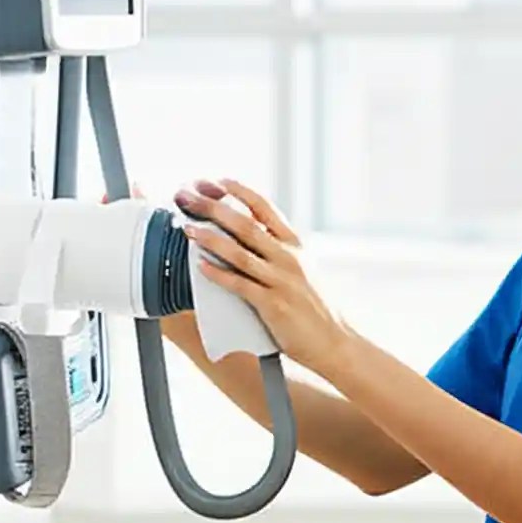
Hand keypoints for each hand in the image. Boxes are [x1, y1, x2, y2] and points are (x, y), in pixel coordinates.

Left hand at [174, 178, 350, 373]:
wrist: (333, 340)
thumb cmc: (315, 308)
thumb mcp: (303, 270)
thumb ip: (279, 252)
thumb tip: (248, 236)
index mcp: (296, 245)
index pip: (266, 209)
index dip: (241, 193)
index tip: (219, 181)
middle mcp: (289, 257)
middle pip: (246, 224)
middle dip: (214, 208)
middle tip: (189, 197)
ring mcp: (281, 280)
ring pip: (239, 252)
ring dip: (210, 238)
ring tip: (188, 227)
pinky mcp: (273, 304)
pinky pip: (240, 285)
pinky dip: (219, 275)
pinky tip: (200, 267)